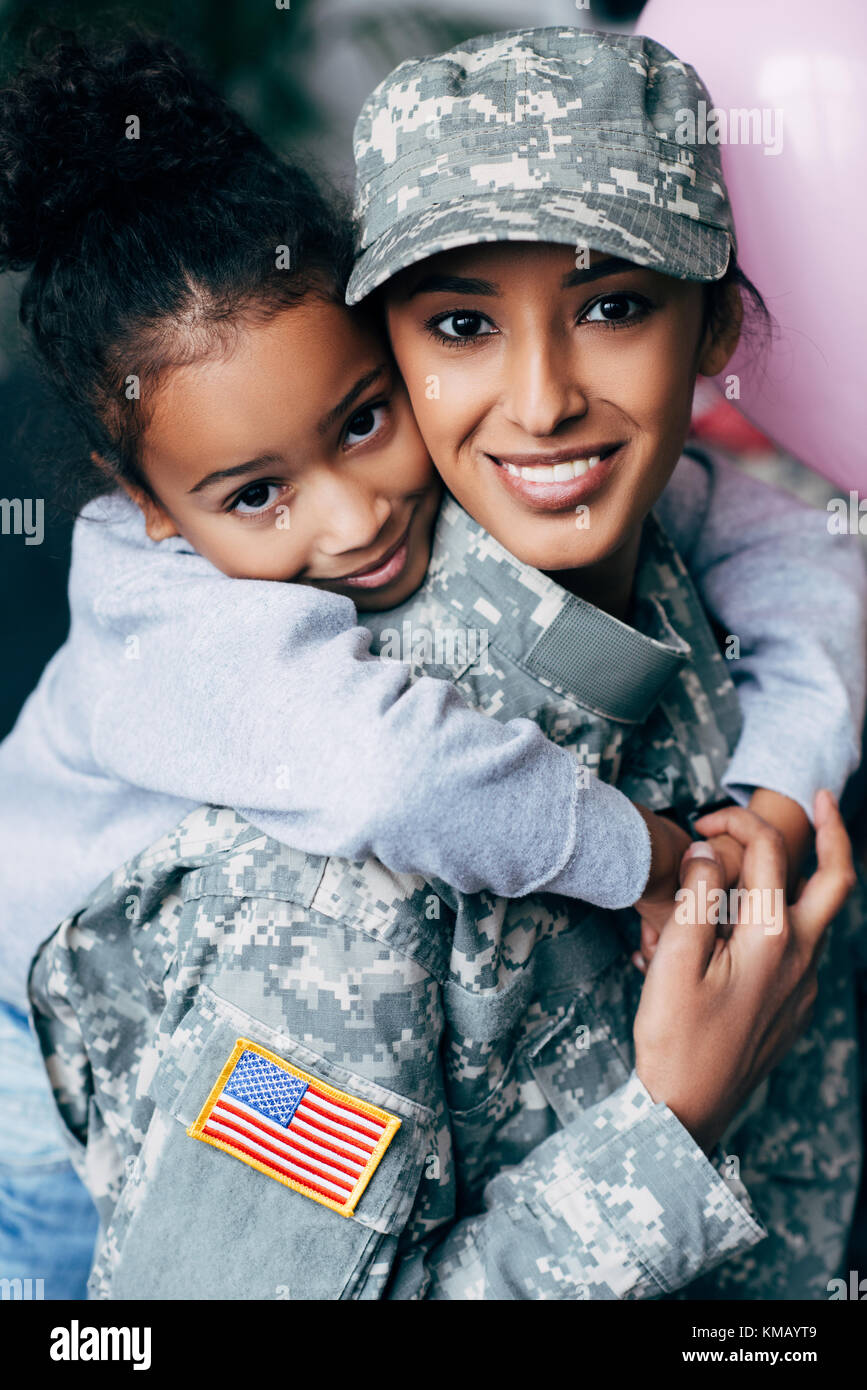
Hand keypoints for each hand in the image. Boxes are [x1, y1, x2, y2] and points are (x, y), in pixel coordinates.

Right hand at [633, 790, 854, 1152]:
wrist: (688, 1113)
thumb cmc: (674, 1040)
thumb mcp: (675, 962)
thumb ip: (699, 898)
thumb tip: (713, 852)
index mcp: (772, 940)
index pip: (770, 853)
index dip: (738, 823)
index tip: (704, 823)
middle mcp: (802, 958)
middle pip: (837, 879)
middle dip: (834, 833)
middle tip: (821, 799)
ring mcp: (805, 985)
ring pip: (819, 913)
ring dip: (799, 877)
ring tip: (756, 860)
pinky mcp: (796, 1006)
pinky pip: (800, 947)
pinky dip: (781, 918)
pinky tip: (741, 924)